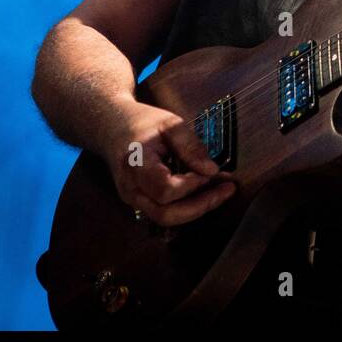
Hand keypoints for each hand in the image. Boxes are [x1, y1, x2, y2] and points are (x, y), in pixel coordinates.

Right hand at [100, 102, 236, 226]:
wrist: (113, 127)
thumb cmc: (141, 123)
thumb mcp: (170, 124)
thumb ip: (191, 147)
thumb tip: (212, 170)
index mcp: (135, 165)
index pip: (165, 190)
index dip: (192, 185)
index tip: (212, 170)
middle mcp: (130, 188)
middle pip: (166, 214)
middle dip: (202, 205)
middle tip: (228, 189)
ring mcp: (133, 199)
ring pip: (167, 218)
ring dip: (198, 208)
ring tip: (221, 190)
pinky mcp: (140, 202)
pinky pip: (165, 212)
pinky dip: (188, 205)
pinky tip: (205, 191)